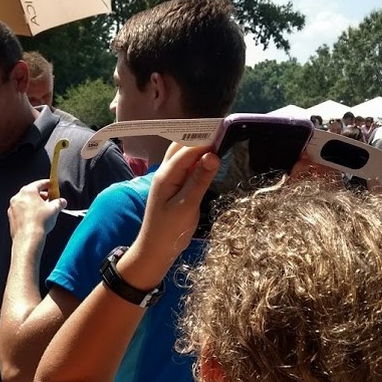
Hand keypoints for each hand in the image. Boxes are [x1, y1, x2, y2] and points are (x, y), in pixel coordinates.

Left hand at [8, 180, 65, 238]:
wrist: (28, 239)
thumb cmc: (38, 223)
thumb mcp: (54, 210)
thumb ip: (59, 203)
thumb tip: (62, 202)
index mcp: (28, 191)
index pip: (40, 183)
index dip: (48, 184)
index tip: (52, 186)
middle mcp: (18, 197)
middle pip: (32, 192)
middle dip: (42, 196)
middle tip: (50, 200)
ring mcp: (13, 208)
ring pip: (26, 202)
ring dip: (35, 204)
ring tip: (44, 211)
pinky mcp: (12, 217)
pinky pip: (21, 211)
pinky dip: (28, 212)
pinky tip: (36, 218)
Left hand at [120, 144, 219, 287]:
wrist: (155, 250)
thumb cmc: (170, 231)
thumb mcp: (187, 206)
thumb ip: (199, 180)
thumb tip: (213, 155)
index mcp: (166, 175)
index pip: (187, 148)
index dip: (206, 139)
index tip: (226, 131)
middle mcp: (165, 172)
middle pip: (182, 146)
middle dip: (201, 138)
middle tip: (224, 134)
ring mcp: (168, 179)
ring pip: (183, 155)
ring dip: (199, 148)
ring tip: (220, 144)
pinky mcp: (173, 187)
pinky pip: (185, 167)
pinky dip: (197, 161)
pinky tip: (209, 161)